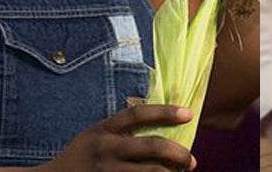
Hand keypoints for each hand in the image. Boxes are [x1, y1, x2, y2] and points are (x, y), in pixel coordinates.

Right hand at [39, 104, 196, 170]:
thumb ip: (120, 131)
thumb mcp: (94, 136)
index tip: (189, 113)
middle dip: (178, 153)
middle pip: (152, 146)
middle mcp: (105, 150)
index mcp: (102, 130)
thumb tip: (162, 128)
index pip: (138, 114)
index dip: (166, 112)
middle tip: (191, 160)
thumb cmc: (80, 158)